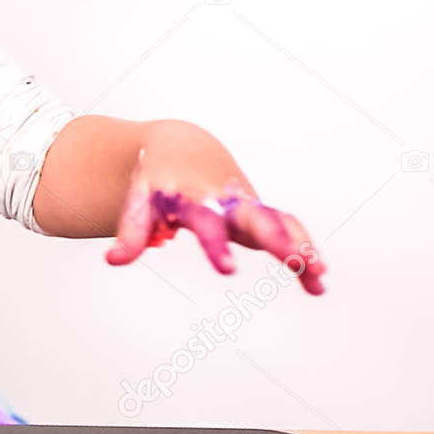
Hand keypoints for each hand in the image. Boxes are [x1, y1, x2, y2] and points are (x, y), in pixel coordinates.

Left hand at [103, 122, 326, 294]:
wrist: (180, 147)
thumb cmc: (156, 180)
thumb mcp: (138, 203)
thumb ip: (131, 234)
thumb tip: (113, 261)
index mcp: (196, 198)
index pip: (208, 224)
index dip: (217, 246)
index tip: (229, 270)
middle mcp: (228, 200)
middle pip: (258, 219)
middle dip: (279, 241)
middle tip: (299, 264)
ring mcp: (248, 205)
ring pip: (282, 223)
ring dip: (302, 247)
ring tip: (320, 277)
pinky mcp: (260, 212)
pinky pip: (289, 230)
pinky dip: (304, 253)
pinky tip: (317, 286)